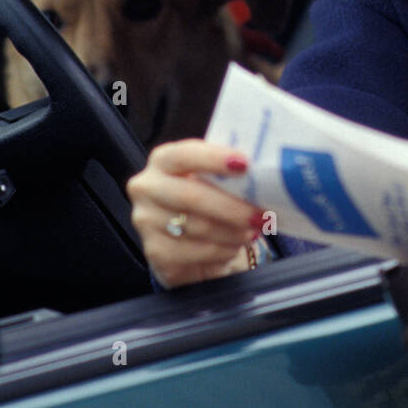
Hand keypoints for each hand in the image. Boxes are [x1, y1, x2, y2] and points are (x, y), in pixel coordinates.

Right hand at [127, 139, 264, 287]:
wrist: (186, 244)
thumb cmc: (205, 201)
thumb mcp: (212, 181)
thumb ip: (226, 174)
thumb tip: (261, 178)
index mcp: (163, 160)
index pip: (184, 155)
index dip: (214, 159)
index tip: (245, 165)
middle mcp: (147, 187)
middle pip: (192, 196)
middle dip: (232, 208)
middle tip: (261, 216)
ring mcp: (146, 221)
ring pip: (198, 227)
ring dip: (233, 232)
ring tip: (252, 232)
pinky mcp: (155, 251)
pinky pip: (197, 252)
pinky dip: (223, 251)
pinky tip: (234, 247)